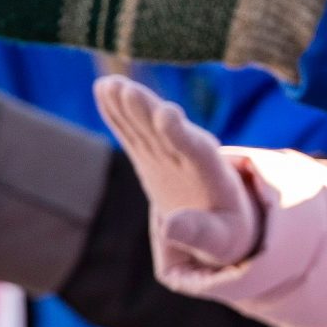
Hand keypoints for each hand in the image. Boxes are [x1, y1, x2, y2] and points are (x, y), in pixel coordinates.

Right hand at [93, 74, 263, 268]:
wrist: (222, 221)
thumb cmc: (224, 236)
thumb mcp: (219, 242)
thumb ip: (198, 233)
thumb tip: (169, 227)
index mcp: (215, 178)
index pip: (198, 151)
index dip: (181, 133)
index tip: (167, 112)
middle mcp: (191, 157)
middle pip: (168, 132)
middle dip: (148, 112)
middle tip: (129, 91)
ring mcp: (169, 153)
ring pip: (147, 126)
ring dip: (131, 106)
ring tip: (110, 84)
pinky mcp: (151, 154)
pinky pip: (133, 132)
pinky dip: (118, 113)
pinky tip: (103, 87)